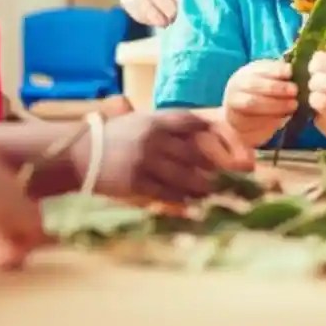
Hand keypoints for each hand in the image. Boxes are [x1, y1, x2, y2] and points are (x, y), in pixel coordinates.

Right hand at [73, 110, 252, 202]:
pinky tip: (192, 207)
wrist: (78, 153)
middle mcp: (156, 135)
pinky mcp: (135, 181)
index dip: (230, 141)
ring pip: (188, 178)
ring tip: (216, 196)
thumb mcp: (147, 124)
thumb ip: (178, 131)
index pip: (206, 125)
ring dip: (205, 190)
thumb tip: (220, 145)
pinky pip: (168, 194)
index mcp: (162, 118)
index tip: (247, 159)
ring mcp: (145, 158)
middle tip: (238, 186)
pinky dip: (184, 202)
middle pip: (201, 156)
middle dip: (222, 173)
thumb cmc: (119, 139)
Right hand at [223, 60, 296, 147]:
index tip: (290, 72)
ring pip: (252, 101)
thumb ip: (282, 80)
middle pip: (255, 84)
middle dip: (277, 87)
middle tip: (294, 90)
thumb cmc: (266, 99)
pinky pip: (251, 118)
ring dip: (275, 104)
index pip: (261, 67)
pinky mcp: (235, 119)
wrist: (244, 123)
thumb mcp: (273, 85)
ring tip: (293, 105)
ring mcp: (233, 100)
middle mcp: (239, 83)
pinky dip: (267, 118)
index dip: (276, 69)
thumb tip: (301, 76)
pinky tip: (281, 118)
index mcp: (250, 71)